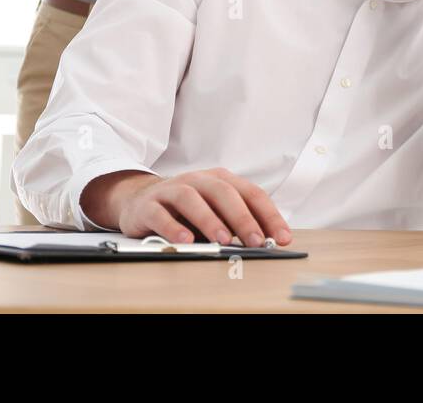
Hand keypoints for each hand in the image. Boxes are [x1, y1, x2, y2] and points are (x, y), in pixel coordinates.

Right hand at [82, 167, 291, 246]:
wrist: (140, 199)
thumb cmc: (186, 209)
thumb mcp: (215, 210)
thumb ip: (237, 221)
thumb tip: (266, 241)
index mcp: (220, 180)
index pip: (251, 193)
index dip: (269, 215)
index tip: (282, 238)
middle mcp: (198, 180)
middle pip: (223, 193)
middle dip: (243, 218)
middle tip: (256, 241)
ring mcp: (171, 190)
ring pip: (192, 199)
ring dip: (209, 220)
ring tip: (223, 240)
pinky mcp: (148, 205)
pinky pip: (160, 214)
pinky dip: (173, 227)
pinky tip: (185, 241)